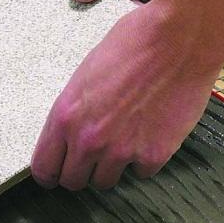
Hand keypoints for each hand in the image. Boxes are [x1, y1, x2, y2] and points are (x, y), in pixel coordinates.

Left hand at [31, 0, 222, 189]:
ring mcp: (121, 151)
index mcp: (65, 115)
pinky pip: (142, 172)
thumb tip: (71, 129)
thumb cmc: (135, 43)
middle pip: (73, 182)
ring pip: (105, 182)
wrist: (179, 39)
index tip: (57, 172)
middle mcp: (89, 139)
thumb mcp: (86, 72)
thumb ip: (75, 109)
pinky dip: (145, 158)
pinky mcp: (153, 155)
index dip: (51, 173)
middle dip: (81, 170)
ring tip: (126, 138)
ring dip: (113, 166)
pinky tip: (151, 133)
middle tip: (95, 154)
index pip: (44, 168)